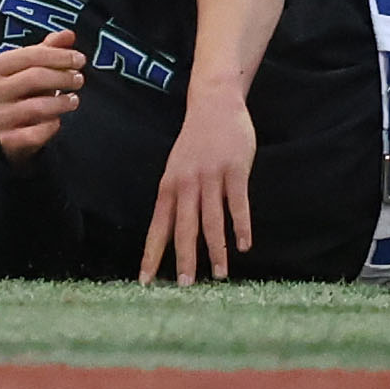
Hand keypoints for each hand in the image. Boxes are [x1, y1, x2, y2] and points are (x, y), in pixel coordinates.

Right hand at [0, 30, 84, 164]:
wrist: (11, 128)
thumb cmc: (27, 89)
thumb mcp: (36, 65)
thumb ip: (51, 48)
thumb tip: (68, 34)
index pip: (31, 54)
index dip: (59, 56)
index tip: (80, 60)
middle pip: (34, 78)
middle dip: (62, 77)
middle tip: (80, 79)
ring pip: (35, 107)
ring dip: (61, 102)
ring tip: (73, 100)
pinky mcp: (7, 140)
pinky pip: (34, 134)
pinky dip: (50, 126)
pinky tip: (57, 121)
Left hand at [140, 85, 256, 285]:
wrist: (214, 102)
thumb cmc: (195, 141)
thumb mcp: (177, 169)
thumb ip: (177, 200)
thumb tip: (173, 236)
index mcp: (169, 186)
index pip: (158, 227)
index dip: (151, 255)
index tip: (145, 282)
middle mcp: (187, 183)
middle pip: (185, 228)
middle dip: (184, 259)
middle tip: (185, 286)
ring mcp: (212, 176)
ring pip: (213, 220)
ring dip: (216, 250)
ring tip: (219, 275)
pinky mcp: (235, 169)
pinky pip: (238, 204)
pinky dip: (241, 226)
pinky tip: (244, 244)